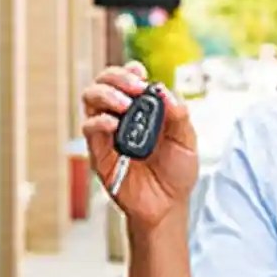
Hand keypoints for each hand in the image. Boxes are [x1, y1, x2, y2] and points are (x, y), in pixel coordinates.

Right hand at [81, 61, 198, 230]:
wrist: (167, 205)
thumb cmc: (176, 172)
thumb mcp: (187, 141)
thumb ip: (179, 115)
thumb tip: (164, 90)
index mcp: (144, 108)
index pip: (128, 78)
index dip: (130, 70)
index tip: (140, 74)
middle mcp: (122, 115)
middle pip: (105, 81)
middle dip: (117, 77)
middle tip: (134, 87)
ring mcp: (108, 132)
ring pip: (91, 98)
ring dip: (105, 94)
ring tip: (124, 105)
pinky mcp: (98, 151)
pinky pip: (89, 128)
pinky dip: (98, 121)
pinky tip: (113, 124)